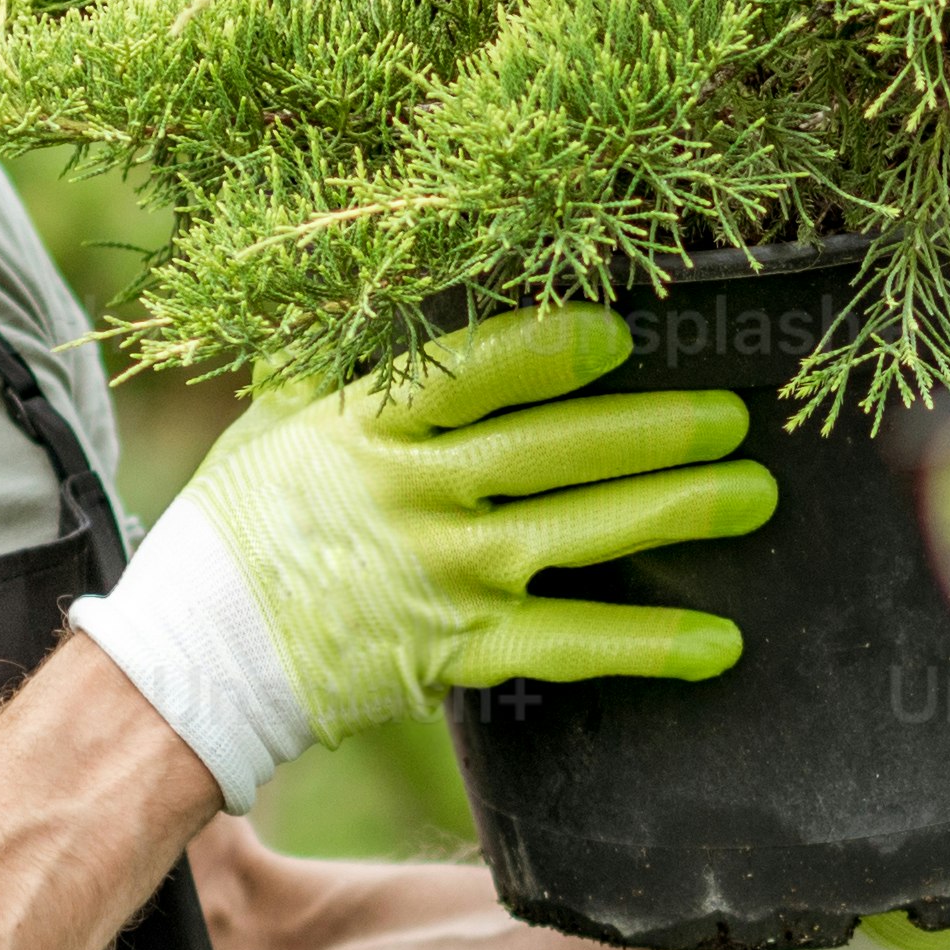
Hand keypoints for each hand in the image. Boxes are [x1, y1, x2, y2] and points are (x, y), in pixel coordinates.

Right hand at [69, 305, 781, 801]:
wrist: (196, 659)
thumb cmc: (233, 533)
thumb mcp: (272, 425)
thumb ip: (337, 368)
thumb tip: (368, 290)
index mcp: (370, 425)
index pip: (477, 369)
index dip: (554, 348)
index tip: (618, 334)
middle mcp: (416, 494)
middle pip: (554, 448)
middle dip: (653, 429)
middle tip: (732, 416)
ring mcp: (445, 573)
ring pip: (578, 532)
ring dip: (674, 511)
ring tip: (752, 494)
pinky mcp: (461, 648)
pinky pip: (569, 643)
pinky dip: (647, 646)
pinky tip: (719, 643)